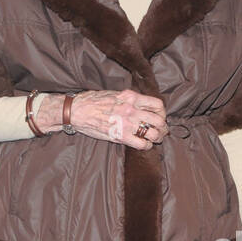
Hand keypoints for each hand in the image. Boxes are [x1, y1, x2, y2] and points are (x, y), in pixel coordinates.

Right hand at [38, 89, 167, 146]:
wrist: (78, 110)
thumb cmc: (94, 101)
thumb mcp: (115, 94)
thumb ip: (130, 99)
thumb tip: (143, 105)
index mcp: (131, 97)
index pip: (157, 104)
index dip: (162, 113)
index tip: (160, 117)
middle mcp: (132, 109)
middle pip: (159, 120)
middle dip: (163, 128)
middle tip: (161, 131)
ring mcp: (127, 123)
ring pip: (154, 133)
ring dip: (157, 138)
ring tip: (154, 139)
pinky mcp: (120, 136)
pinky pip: (142, 144)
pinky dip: (146, 146)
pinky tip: (143, 144)